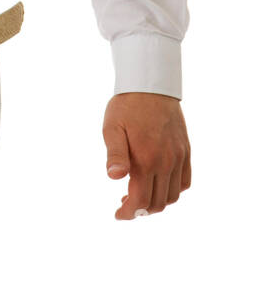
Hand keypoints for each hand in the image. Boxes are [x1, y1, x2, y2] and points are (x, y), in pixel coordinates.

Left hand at [103, 92, 190, 219]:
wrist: (151, 85)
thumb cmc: (127, 106)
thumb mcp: (112, 128)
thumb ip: (115, 155)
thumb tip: (115, 177)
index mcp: (147, 160)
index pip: (140, 200)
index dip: (129, 213)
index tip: (118, 214)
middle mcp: (166, 162)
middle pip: (157, 203)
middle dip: (141, 210)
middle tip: (125, 204)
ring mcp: (179, 157)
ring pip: (173, 196)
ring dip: (157, 202)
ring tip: (140, 195)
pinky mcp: (185, 151)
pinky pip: (185, 181)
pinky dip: (173, 190)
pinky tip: (159, 183)